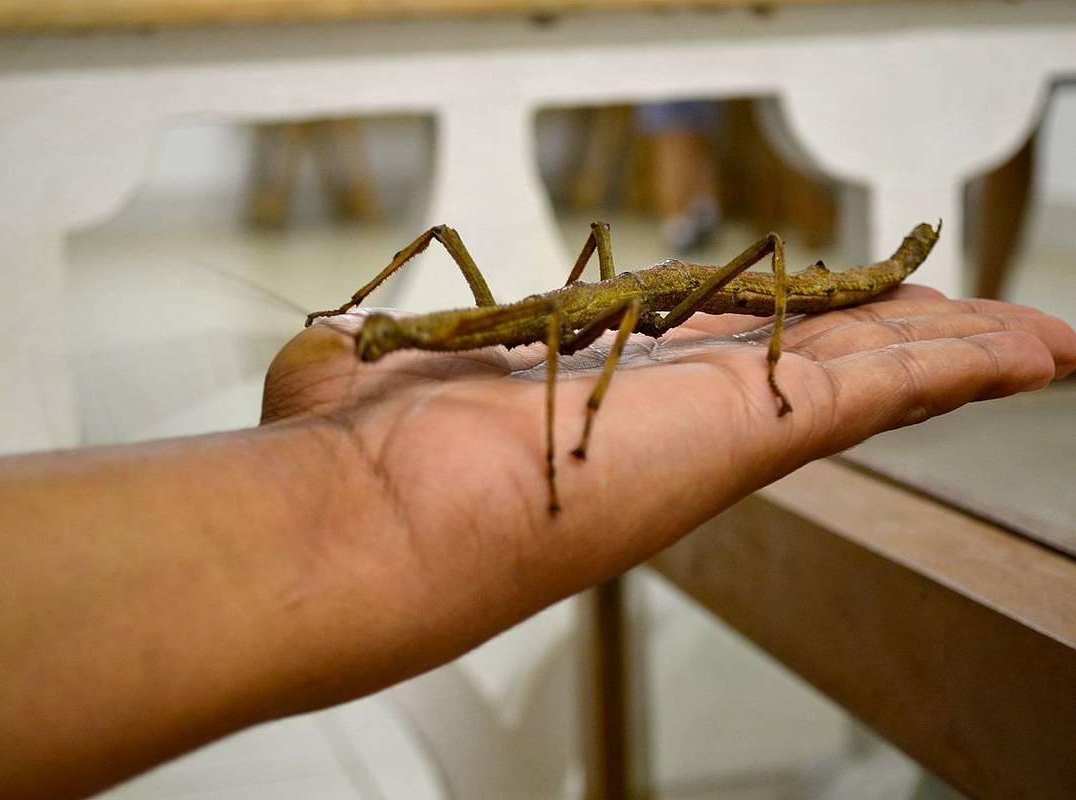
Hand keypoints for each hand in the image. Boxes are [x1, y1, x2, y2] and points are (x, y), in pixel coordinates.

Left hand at [263, 287, 1075, 599]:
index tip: (825, 304)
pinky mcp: (745, 432)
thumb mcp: (362, 371)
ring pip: (861, 377)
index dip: (776, 326)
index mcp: (596, 390)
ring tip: (1033, 337)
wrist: (360, 520)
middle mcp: (667, 418)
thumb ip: (364, 356)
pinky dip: (960, 361)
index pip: (710, 350)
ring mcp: (714, 430)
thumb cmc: (351, 454)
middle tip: (967, 324)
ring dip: (951, 348)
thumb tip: (336, 350)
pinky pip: (876, 389)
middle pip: (806, 365)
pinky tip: (1034, 348)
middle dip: (893, 338)